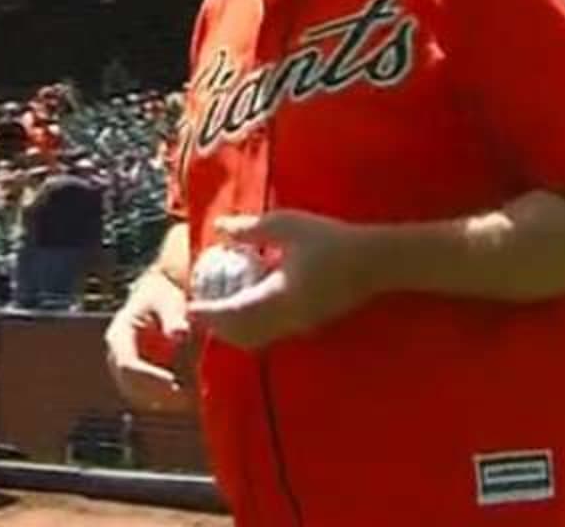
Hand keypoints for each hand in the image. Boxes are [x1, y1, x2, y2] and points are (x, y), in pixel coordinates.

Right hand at [102, 269, 189, 412]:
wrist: (159, 298)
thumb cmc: (165, 298)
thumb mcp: (170, 302)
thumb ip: (174, 317)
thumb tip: (179, 333)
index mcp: (119, 334)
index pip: (127, 364)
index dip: (149, 378)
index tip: (174, 384)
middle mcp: (116, 355)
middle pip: (130, 385)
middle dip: (157, 395)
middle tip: (187, 400)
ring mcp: (123, 369)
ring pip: (136, 395)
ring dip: (161, 402)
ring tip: (191, 400)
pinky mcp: (134, 378)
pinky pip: (145, 396)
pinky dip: (164, 400)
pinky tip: (188, 399)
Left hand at [186, 211, 381, 352]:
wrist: (374, 262)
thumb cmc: (331, 240)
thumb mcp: (288, 226)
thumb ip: (251, 230)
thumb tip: (219, 228)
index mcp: (278, 297)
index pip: (233, 314)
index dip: (209, 313)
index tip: (190, 306)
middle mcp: (286, 319)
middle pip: (241, 334)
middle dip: (217, 326)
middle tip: (199, 311)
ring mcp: (299, 325)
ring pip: (257, 338)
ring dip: (234, 330)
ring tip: (219, 313)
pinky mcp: (309, 324)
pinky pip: (271, 334)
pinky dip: (252, 328)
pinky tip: (250, 309)